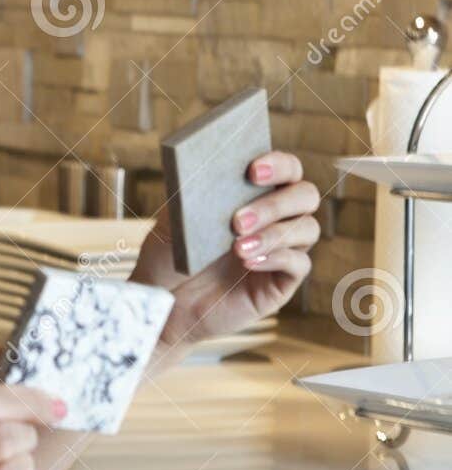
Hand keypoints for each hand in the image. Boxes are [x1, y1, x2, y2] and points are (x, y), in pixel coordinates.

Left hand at [130, 149, 320, 354]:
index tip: (253, 171)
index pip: (286, 168)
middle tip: (238, 219)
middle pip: (305, 195)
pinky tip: (247, 263)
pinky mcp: (282, 281)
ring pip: (306, 229)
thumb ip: (194, 196)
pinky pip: (299, 264)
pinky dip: (276, 258)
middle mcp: (276, 217)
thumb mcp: (173, 222)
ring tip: (236, 247)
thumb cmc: (168, 257)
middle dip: (275, 203)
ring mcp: (282, 249)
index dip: (279, 165)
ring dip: (273, 234)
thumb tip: (211, 171)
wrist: (163, 304)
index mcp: (254, 192)